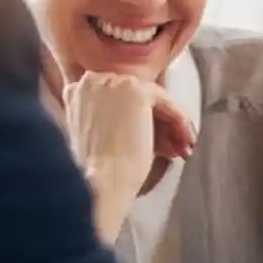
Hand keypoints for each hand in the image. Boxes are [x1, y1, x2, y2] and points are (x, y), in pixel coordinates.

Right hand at [64, 72, 194, 184]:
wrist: (100, 182)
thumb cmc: (98, 172)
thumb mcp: (98, 138)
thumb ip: (113, 120)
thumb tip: (149, 122)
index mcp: (77, 92)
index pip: (120, 100)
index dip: (141, 121)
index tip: (158, 144)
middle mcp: (92, 80)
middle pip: (138, 98)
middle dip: (160, 123)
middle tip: (176, 146)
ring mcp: (114, 82)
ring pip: (154, 99)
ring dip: (172, 125)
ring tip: (183, 148)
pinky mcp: (136, 91)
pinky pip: (166, 103)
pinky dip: (179, 122)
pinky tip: (186, 141)